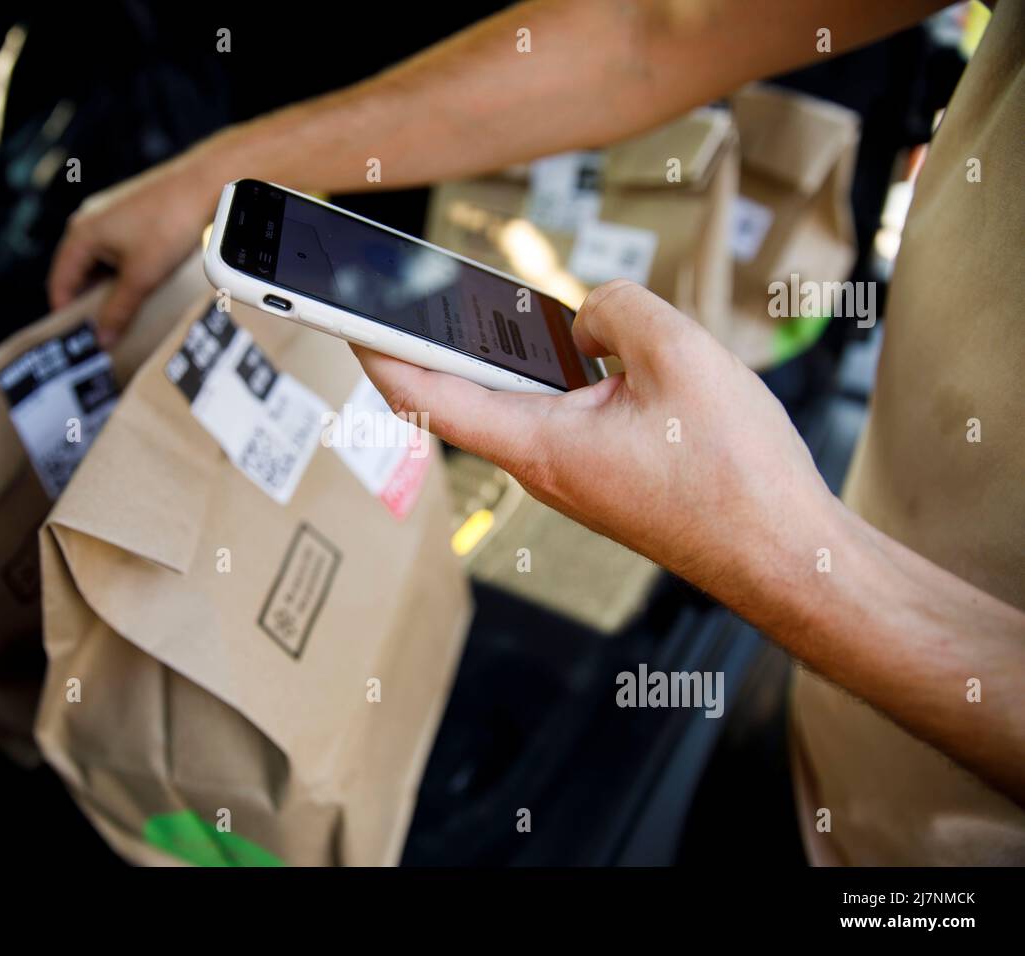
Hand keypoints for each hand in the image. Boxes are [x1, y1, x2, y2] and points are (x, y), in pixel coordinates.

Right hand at [47, 151, 224, 343]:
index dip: (66, 313)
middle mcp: (90, 223)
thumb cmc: (169, 224)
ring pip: (101, 265)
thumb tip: (102, 339)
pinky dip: (124, 275)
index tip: (78, 339)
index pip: (60, 282)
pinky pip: (118, 253)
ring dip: (110, 290)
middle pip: (79, 274)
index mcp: (81, 234)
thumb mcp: (141, 277)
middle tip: (103, 334)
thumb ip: (118, 310)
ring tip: (124, 316)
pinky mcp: (131, 218)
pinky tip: (141, 290)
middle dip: (90, 304)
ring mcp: (111, 218)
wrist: (204, 185)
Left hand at [354, 280, 839, 601]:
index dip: (378, 349)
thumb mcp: (680, 355)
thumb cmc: (737, 478)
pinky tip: (593, 347)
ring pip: (524, 398)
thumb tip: (585, 323)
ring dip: (520, 352)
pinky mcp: (601, 475)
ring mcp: (571, 474)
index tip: (343, 313)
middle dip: (454, 333)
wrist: (785, 555)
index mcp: (538, 444)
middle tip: (437, 281)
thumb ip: (616, 311)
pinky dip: (565, 375)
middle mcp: (541, 466)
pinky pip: (565, 413)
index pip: (428, 392)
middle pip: (472, 388)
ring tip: (525, 305)